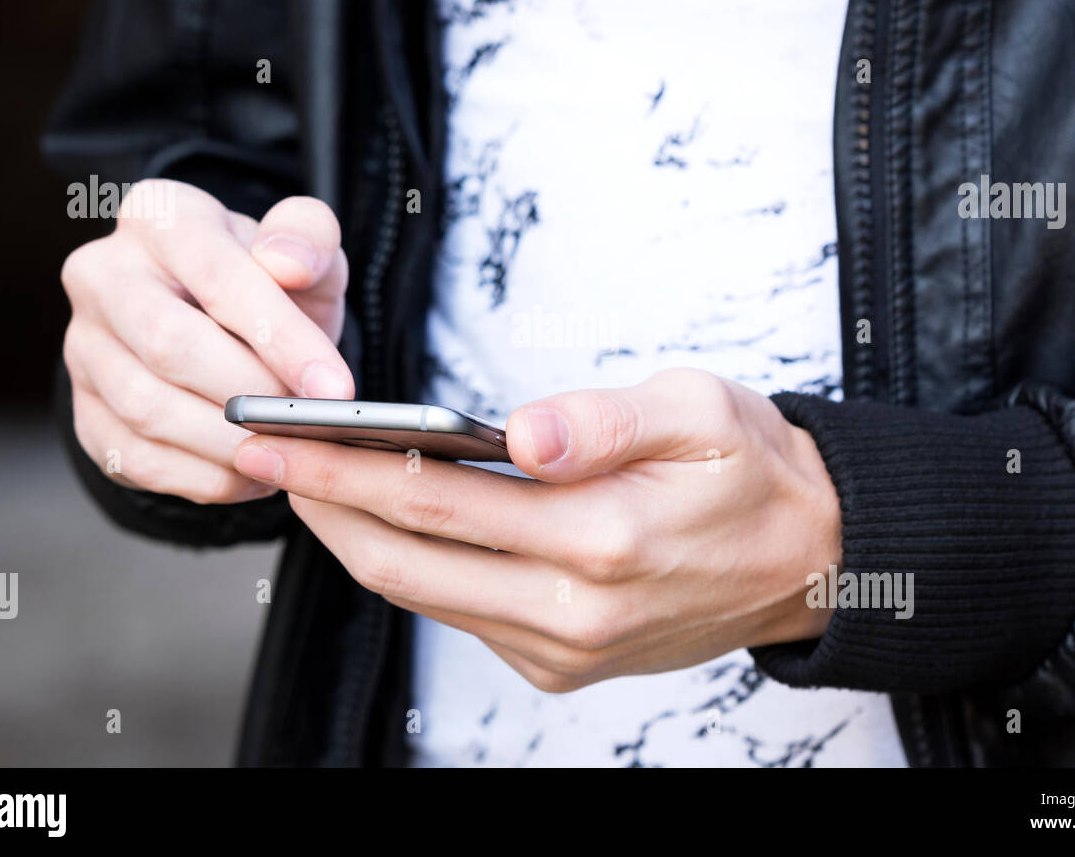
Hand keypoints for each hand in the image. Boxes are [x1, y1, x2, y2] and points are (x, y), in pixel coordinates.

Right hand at [61, 180, 352, 503]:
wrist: (225, 325)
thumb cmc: (271, 282)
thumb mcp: (304, 247)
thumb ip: (308, 238)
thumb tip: (288, 263)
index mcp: (159, 217)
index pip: (217, 275)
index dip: (280, 336)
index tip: (335, 388)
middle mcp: (101, 274)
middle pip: (168, 344)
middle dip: (251, 394)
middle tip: (309, 424)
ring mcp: (83, 347)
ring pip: (148, 409)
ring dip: (229, 443)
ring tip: (289, 451)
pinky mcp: (84, 410)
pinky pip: (136, 459)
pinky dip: (204, 478)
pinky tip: (254, 475)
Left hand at [234, 368, 841, 691]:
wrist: (809, 558)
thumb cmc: (752, 470)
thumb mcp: (699, 412)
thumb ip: (604, 421)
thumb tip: (523, 434)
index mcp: (603, 539)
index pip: (435, 503)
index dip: (344, 470)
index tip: (278, 438)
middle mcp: (573, 611)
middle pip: (405, 563)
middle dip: (323, 508)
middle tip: (264, 455)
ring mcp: (564, 648)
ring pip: (422, 596)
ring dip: (358, 539)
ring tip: (313, 482)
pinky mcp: (563, 663)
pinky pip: (460, 614)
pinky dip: (412, 567)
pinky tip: (391, 521)